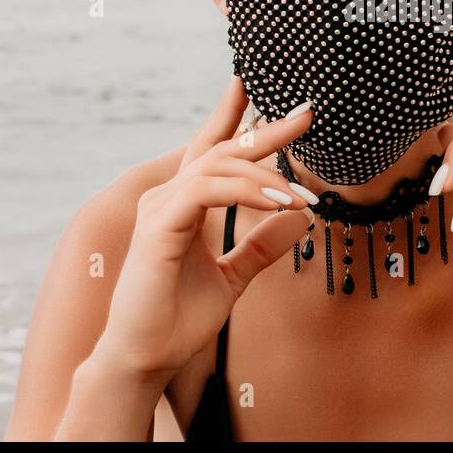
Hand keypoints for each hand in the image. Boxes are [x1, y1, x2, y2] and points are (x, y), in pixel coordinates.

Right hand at [93, 77, 316, 383]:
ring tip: (301, 197)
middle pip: (221, 148)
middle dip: (266, 130)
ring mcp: (160, 208)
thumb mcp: (234, 276)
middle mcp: (167, 197)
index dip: (237, 118)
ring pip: (218, 166)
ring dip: (266, 176)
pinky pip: (207, 191)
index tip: (267, 94)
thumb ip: (261, 244)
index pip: (212, 148)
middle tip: (306, 114)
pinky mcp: (159, 227)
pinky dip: (246, 191)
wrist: (146, 358)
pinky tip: (277, 203)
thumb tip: (299, 217)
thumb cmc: (178, 319)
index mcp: (182, 204)